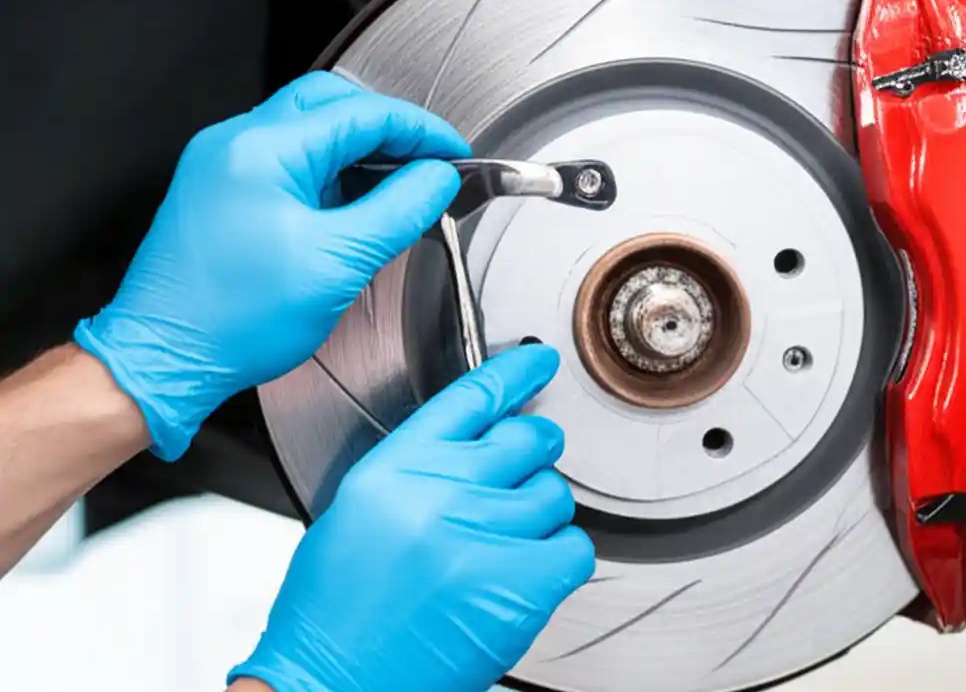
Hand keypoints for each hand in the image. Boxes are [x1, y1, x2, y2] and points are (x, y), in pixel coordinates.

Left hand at [74, 72, 470, 459]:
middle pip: (332, 104)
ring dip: (358, 151)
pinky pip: (286, 162)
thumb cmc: (232, 320)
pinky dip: (328, 173)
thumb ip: (398, 210)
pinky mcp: (220, 192)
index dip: (421, 130)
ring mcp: (223, 166)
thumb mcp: (339, 263)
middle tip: (428, 161)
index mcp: (263, 149)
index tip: (453, 153)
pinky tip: (352, 207)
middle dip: (389, 128)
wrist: (166, 358)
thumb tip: (435, 179)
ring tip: (396, 189)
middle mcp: (236, 144)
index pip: (363, 113)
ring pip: (308, 130)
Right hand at [229, 346, 595, 691]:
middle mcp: (443, 492)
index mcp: (396, 467)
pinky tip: (525, 573)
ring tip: (503, 545)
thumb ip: (419, 468)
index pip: (474, 397)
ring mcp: (485, 535)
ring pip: (555, 493)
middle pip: (528, 438)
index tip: (540, 363)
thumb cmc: (336, 609)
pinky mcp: (520, 584)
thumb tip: (478, 443)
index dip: (517, 373)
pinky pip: (574, 547)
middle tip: (521, 476)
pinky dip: (559, 558)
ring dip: (541, 514)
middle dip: (534, 451)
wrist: (333, 683)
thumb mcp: (359, 511)